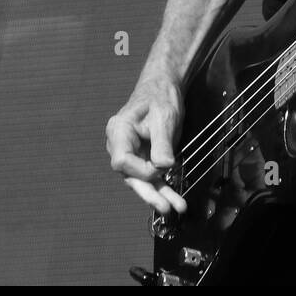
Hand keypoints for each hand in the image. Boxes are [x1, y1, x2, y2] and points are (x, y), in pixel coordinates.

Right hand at [105, 72, 187, 214]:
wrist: (163, 88)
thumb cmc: (160, 97)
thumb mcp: (164, 117)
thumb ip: (162, 143)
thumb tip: (163, 167)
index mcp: (119, 131)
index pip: (122, 161)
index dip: (140, 170)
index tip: (159, 169)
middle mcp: (120, 145)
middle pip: (131, 176)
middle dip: (149, 193)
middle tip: (165, 208)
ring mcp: (131, 153)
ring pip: (142, 180)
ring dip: (159, 194)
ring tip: (176, 208)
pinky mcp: (143, 158)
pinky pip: (151, 176)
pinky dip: (163, 187)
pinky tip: (175, 199)